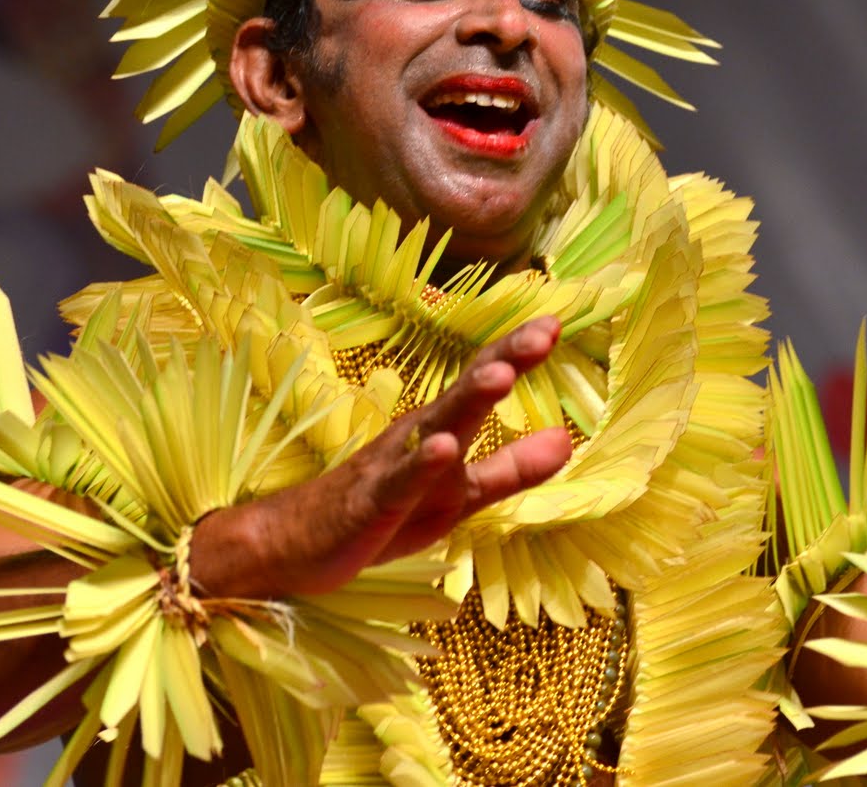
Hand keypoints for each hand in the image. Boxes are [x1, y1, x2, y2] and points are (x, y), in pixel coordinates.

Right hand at [189, 316, 572, 598]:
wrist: (298, 544)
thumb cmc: (384, 512)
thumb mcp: (460, 496)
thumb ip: (512, 469)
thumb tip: (567, 439)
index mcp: (440, 429)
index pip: (482, 382)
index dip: (516, 354)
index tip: (554, 323)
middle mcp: (417, 435)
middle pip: (463, 392)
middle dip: (502, 361)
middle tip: (542, 332)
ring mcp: (391, 466)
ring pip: (433, 428)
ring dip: (467, 401)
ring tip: (501, 376)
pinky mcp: (369, 502)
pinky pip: (398, 483)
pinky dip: (420, 466)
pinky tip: (442, 450)